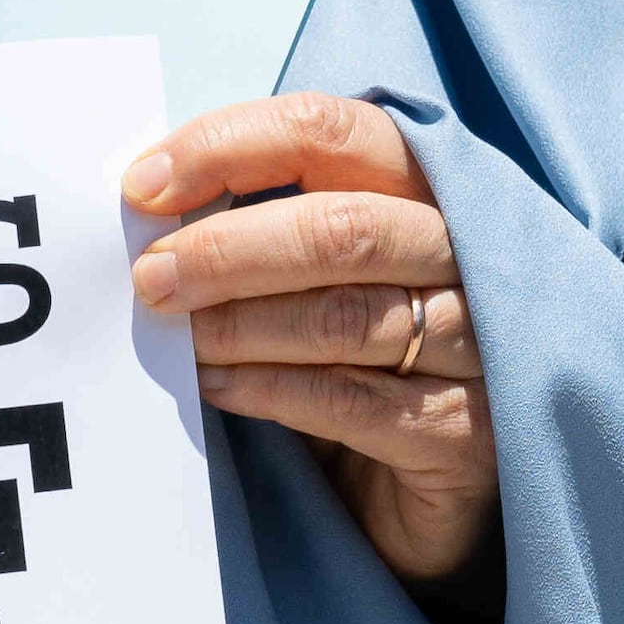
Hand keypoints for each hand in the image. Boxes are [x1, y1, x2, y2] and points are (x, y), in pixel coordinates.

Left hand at [126, 94, 495, 581]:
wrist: (418, 490)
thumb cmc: (356, 361)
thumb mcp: (318, 277)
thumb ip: (264, 228)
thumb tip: (149, 202)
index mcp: (428, 186)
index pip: (333, 133)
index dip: (231, 147)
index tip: (144, 186)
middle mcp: (467, 253)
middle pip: (343, 228)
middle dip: (229, 249)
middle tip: (152, 278)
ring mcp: (479, 345)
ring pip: (345, 318)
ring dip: (241, 325)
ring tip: (180, 338)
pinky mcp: (465, 433)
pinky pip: (352, 402)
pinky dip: (271, 390)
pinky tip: (218, 388)